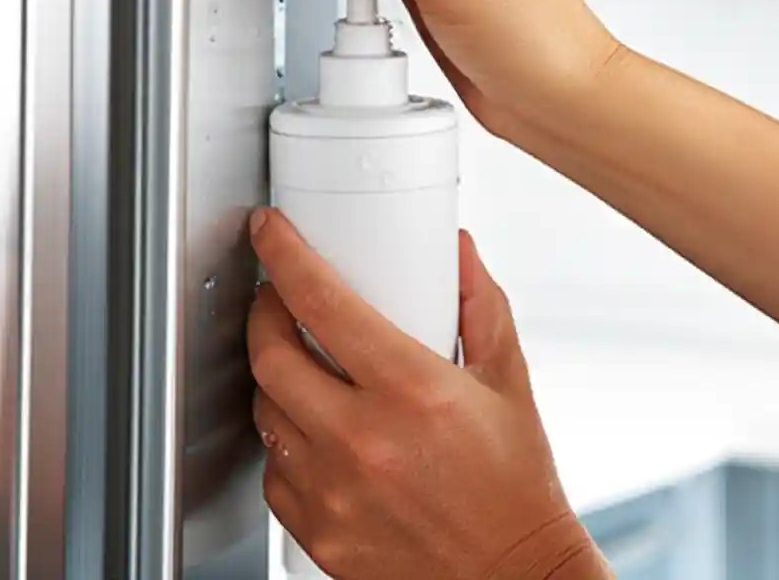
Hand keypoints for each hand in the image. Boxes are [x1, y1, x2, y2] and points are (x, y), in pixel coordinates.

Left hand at [247, 208, 607, 578]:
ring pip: (263, 412)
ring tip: (300, 367)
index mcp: (412, 390)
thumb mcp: (509, 382)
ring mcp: (333, 491)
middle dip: (263, 311)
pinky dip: (285, 444)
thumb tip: (456, 251)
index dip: (283, 254)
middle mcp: (363, 440)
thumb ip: (480, 305)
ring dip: (272, 378)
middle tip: (277, 299)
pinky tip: (315, 435)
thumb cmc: (515, 486)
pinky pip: (273, 472)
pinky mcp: (317, 532)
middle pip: (269, 354)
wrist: (512, 578)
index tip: (269, 233)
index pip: (321, 301)